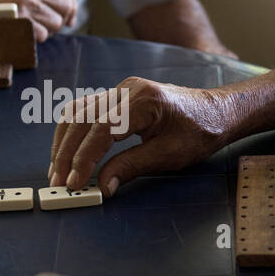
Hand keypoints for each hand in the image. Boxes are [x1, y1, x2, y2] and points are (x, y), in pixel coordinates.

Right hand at [0, 0, 77, 41]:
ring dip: (46, 30)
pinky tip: (20, 32)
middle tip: (46, 25)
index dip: (70, 4)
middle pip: (65, 4)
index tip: (68, 16)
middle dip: (60, 19)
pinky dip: (34, 38)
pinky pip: (43, 34)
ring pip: (56, 21)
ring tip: (28, 27)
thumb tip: (70, 10)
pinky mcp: (19, 16)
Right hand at [49, 77, 231, 194]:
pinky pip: (85, 110)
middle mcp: (127, 89)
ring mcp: (121, 90)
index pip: (100, 130)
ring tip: (57, 170)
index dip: (83, 159)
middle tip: (58, 182)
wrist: (217, 111)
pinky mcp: (118, 96)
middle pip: (81, 119)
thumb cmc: (200, 132)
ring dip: (64, 141)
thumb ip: (132, 167)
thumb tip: (102, 186)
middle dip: (66, 153)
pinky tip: (67, 151)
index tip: (74, 183)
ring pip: (77, 112)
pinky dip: (72, 131)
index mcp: (143, 102)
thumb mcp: (169, 156)